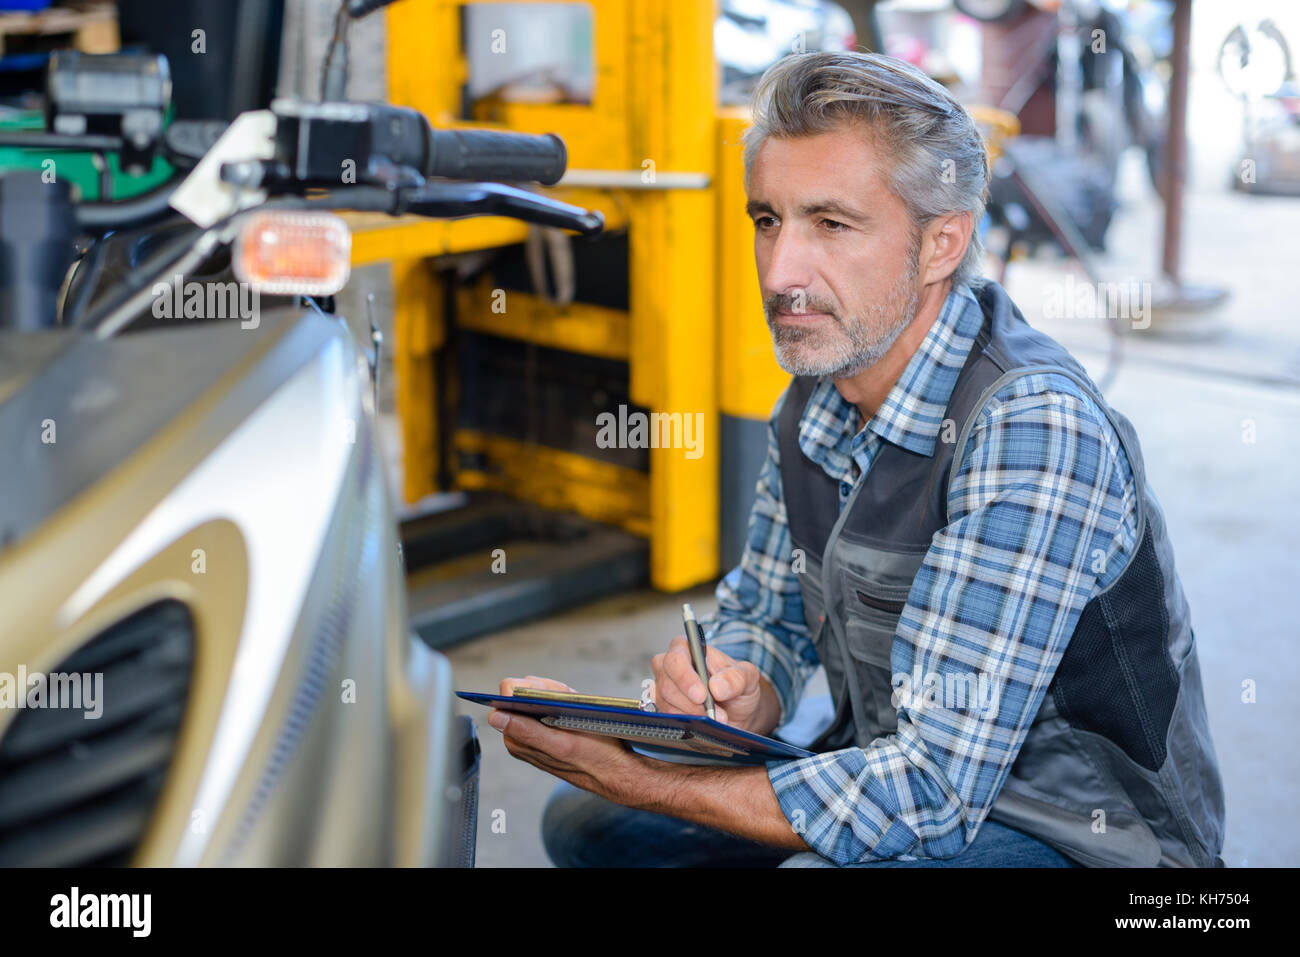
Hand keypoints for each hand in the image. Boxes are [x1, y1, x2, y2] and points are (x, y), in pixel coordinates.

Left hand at [488, 675, 646, 804]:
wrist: (615, 772)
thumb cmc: (594, 757)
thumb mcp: (562, 743)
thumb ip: (525, 730)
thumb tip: (494, 717)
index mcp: (517, 739)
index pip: (506, 699)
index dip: (527, 689)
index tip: (548, 694)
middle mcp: (520, 737)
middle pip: (521, 695)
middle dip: (544, 691)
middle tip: (568, 702)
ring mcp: (531, 734)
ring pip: (536, 698)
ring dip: (556, 696)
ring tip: (575, 709)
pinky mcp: (544, 733)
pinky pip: (546, 706)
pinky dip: (561, 703)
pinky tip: (575, 712)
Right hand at [648, 637, 777, 733]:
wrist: (737, 711)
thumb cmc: (738, 686)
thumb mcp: (747, 678)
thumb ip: (736, 678)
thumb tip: (716, 686)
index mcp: (689, 649)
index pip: (676, 658)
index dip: (685, 677)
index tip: (701, 695)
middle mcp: (671, 667)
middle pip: (667, 684)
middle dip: (692, 703)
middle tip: (714, 713)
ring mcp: (664, 688)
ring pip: (667, 704)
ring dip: (693, 715)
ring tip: (715, 718)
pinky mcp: (664, 708)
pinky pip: (668, 718)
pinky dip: (687, 723)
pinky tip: (703, 724)